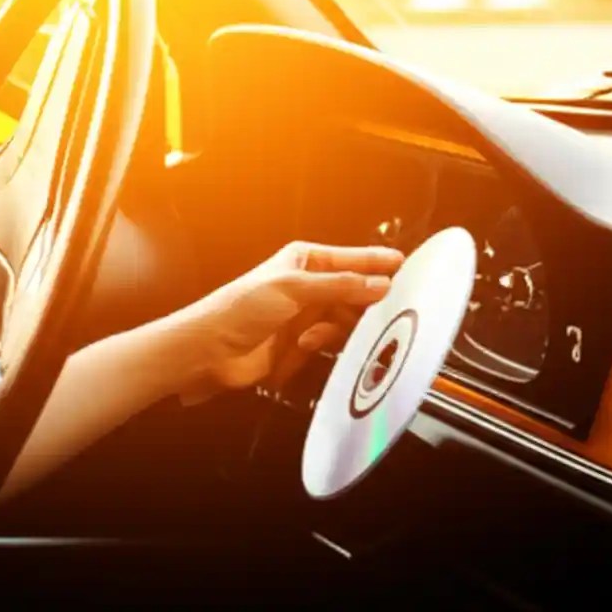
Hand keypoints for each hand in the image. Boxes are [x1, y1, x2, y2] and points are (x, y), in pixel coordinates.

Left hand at [176, 241, 403, 399]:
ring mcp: (304, 314)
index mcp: (303, 260)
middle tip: (384, 308)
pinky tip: (308, 345)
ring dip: (341, 326)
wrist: (208, 352)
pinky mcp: (300, 343)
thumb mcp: (293, 288)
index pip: (350, 258)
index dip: (376, 262)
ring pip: (344, 318)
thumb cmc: (237, 310)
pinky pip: (330, 341)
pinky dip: (325, 344)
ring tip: (332, 332)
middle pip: (352, 290)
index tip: (402, 265)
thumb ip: (340, 286)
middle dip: (364, 300)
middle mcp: (306, 285)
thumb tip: (378, 283)